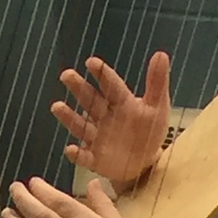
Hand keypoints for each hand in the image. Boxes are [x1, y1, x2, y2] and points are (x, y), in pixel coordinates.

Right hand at [51, 52, 170, 186]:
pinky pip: (84, 156)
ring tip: (57, 106)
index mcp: (120, 102)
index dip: (102, 74)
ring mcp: (97, 137)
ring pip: (81, 125)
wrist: (146, 163)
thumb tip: (161, 54)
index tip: (91, 62)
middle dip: (78, 88)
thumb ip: (157, 82)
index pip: (110, 85)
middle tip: (67, 75)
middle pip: (90, 100)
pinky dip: (77, 154)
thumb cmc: (149, 131)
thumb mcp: (158, 107)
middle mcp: (104, 117)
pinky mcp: (94, 158)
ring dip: (69, 117)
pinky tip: (70, 149)